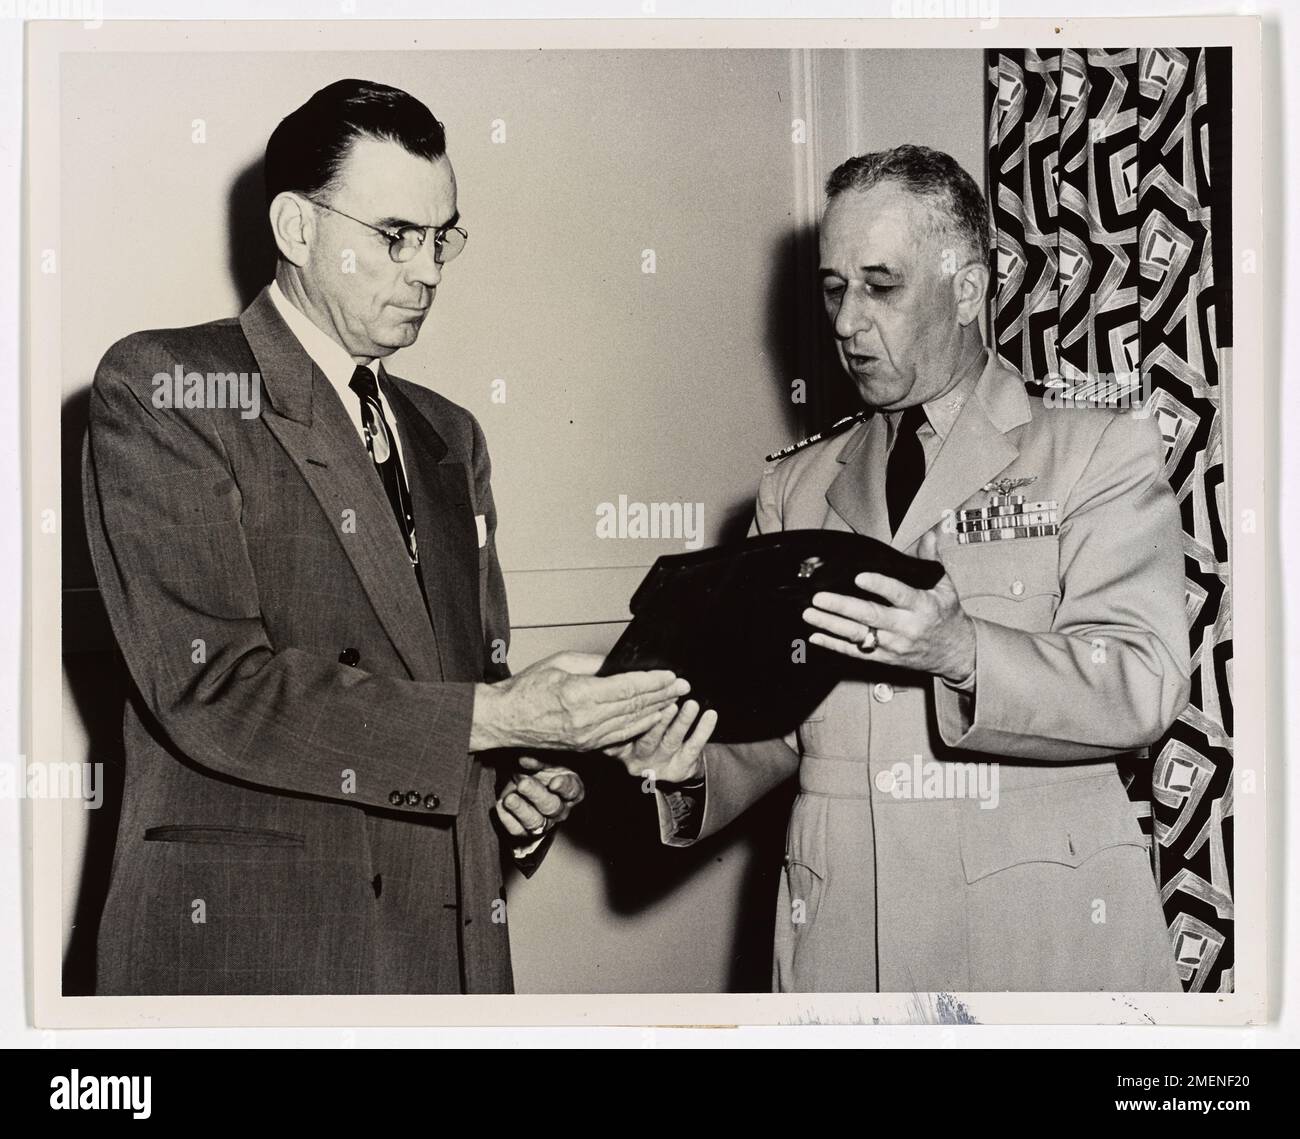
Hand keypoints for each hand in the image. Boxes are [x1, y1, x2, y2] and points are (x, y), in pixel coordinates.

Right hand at [471, 652, 688, 752]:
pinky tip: (653, 719)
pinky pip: (620, 736)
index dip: (653, 682)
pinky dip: (640, 727)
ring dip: (656, 712)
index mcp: (579, 695)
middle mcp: (586, 720)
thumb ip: (593, 663)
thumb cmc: (526, 689)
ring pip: (631, 724)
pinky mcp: (585, 747)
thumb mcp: (560, 663)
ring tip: (674, 701)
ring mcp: (587, 737)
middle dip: (662, 696)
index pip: (627, 688)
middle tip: (682, 686)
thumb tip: (620, 662)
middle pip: (635, 707)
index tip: (670, 675)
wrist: (505, 720)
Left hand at [495, 757, 585, 843]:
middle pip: (552, 807)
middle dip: (536, 795)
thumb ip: (536, 760)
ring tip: (509, 798)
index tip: (553, 782)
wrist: (522, 787)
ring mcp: (544, 823)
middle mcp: (560, 809)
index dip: (563, 787)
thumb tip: (524, 759)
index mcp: (570, 789)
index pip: (572, 791)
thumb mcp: (541, 761)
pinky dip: (507, 818)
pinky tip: (500, 804)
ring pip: (535, 821)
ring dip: (521, 809)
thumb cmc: (537, 770)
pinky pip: (517, 829)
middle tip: (523, 784)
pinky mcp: (525, 832)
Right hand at [605, 699, 716, 784]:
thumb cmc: (645, 737)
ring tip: (691, 705)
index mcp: (620, 746)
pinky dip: (703, 731)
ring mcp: (658, 765)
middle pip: (646, 737)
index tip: (644, 695)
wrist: (667, 767)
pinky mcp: (679, 768)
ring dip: (682, 722)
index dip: (635, 712)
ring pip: (671, 741)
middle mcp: (637, 758)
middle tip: (668, 701)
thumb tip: (630, 678)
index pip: (625, 729)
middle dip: (659, 719)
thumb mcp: (629, 730)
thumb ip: (627, 711)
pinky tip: (710, 715)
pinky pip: (693, 748)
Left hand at [802, 530, 975, 684]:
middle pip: (871, 616)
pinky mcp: (885, 658)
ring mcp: (893, 645)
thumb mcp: (945, 586)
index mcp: (922, 606)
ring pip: (859, 635)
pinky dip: (835, 645)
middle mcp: (906, 627)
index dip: (879, 585)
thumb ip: (931, 559)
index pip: (899, 594)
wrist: (955, 653)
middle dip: (842, 607)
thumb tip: (929, 533)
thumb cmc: (946, 616)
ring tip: (809, 614)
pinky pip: (856, 653)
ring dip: (831, 625)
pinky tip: (816, 637)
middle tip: (819, 597)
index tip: (859, 576)